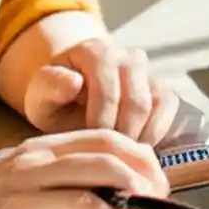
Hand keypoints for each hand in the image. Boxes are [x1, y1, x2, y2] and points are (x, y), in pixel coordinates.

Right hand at [0, 129, 168, 208]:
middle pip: (108, 156)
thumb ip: (62, 177)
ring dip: (131, 204)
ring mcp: (24, 188)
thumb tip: (117, 194)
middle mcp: (35, 161)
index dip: (142, 157)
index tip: (158, 181)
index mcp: (41, 148)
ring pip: (95, 188)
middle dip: (145, 178)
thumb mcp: (22, 179)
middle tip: (160, 203)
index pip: (105, 138)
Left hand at [23, 38, 180, 144]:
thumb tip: (74, 82)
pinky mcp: (162, 88)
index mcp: (95, 51)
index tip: (89, 146)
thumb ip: (49, 86)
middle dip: (121, 134)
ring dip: (139, 135)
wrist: (73, 94)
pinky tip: (133, 148)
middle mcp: (126, 55)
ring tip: (118, 154)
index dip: (100, 122)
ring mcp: (148, 72)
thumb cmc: (55, 98)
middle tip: (106, 158)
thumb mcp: (40, 95)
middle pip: (136, 100)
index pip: (108, 89)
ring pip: (156, 103)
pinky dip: (155, 133)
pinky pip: (168, 109)